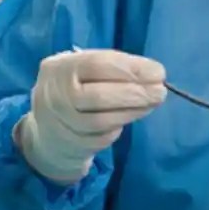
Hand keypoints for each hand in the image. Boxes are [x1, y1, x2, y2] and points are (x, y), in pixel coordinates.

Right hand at [19, 50, 166, 183]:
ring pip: (101, 120)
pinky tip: (133, 116)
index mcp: (58, 68)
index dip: (131, 69)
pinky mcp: (71, 145)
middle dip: (135, 93)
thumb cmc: (75, 89)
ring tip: (151, 103)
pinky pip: (102, 137)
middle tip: (160, 92)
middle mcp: (55, 96)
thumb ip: (112, 67)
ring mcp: (60, 124)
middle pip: (98, 96)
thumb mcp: (84, 70)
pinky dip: (120, 126)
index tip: (158, 72)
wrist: (48, 128)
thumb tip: (153, 73)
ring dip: (133, 111)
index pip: (97, 64)